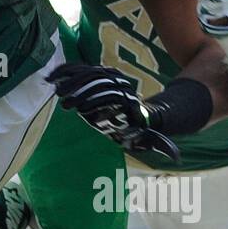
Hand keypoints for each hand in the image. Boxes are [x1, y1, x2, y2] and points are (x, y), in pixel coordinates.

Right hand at [46, 63, 179, 161]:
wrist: (140, 112)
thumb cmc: (141, 129)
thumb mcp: (151, 137)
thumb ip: (161, 145)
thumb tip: (176, 158)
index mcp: (127, 99)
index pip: (111, 95)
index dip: (97, 102)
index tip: (82, 110)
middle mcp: (116, 84)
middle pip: (97, 82)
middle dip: (80, 91)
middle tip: (65, 103)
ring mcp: (104, 78)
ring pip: (86, 73)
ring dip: (70, 80)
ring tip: (55, 90)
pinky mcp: (94, 76)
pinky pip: (78, 71)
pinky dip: (64, 72)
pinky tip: (51, 78)